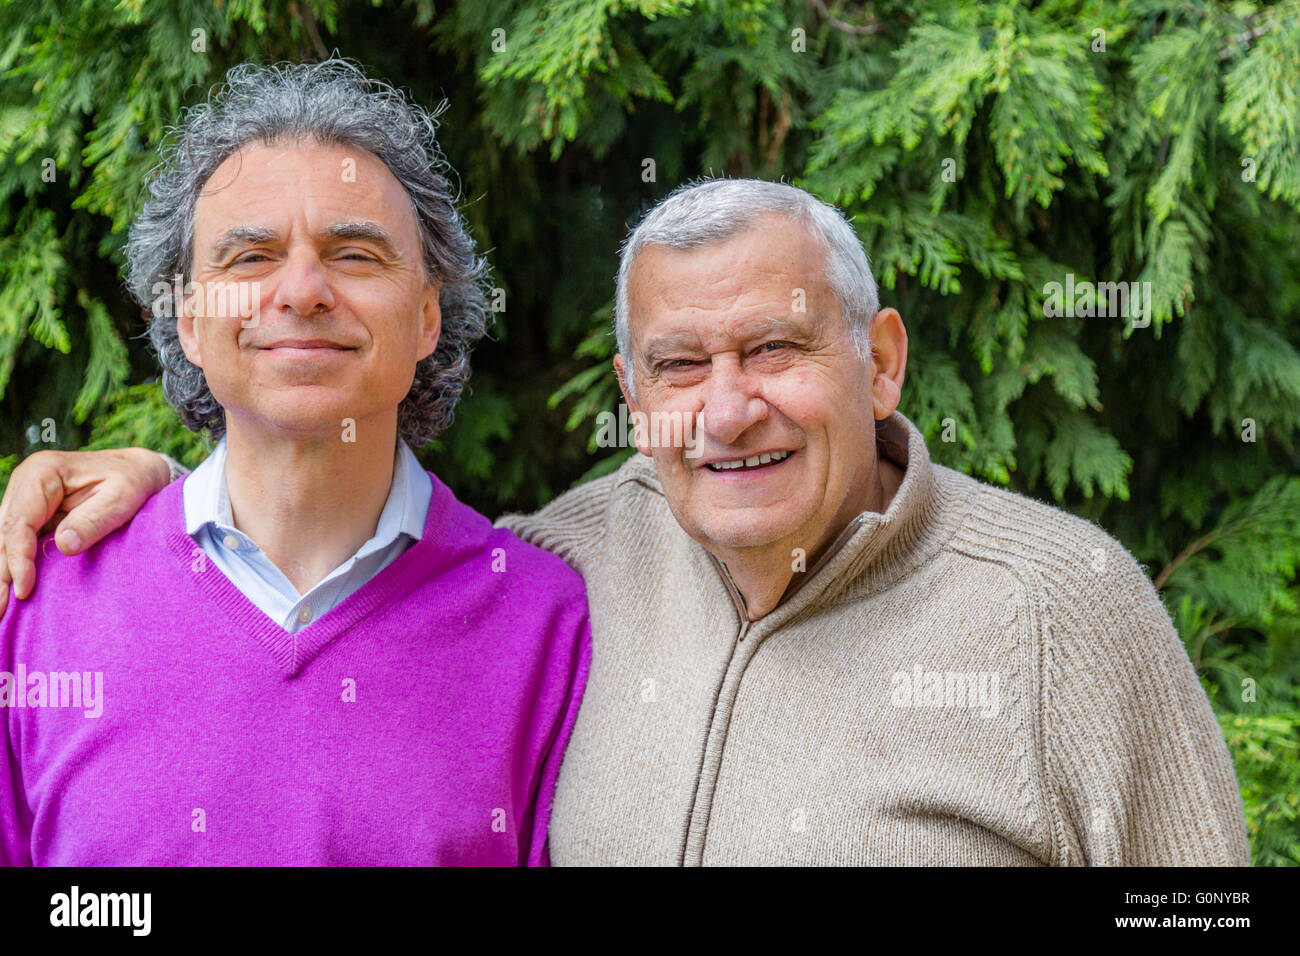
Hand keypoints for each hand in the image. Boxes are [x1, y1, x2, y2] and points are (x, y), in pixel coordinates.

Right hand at [0, 448, 170, 615]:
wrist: (138, 471)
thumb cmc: (132, 482)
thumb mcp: (123, 497)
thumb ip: (94, 520)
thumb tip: (64, 546)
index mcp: (42, 473)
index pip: (20, 521)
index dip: (19, 559)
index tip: (24, 590)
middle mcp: (25, 484)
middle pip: (3, 533)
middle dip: (1, 574)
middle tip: (0, 611)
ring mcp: (24, 498)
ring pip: (2, 540)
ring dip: (1, 574)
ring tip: (0, 611)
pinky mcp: (31, 514)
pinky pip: (14, 542)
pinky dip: (11, 566)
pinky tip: (7, 591)